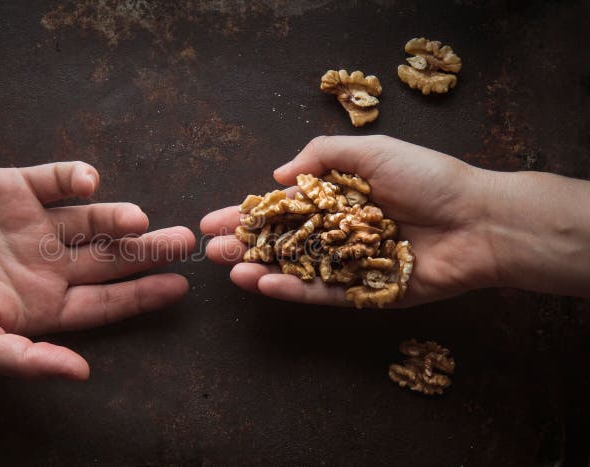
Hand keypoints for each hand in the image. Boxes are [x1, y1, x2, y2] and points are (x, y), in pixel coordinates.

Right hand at [0, 162, 193, 377]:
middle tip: (185, 242)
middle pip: (110, 258)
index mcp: (44, 303)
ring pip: (91, 220)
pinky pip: (55, 180)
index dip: (142, 295)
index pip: (105, 301)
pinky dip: (74, 179)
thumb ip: (28, 359)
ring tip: (140, 218)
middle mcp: (48, 262)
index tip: (179, 288)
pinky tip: (91, 182)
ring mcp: (35, 224)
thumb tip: (81, 376)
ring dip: (117, 216)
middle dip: (147, 251)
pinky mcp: (16, 188)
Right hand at [201, 135, 499, 306]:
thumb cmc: (428, 178)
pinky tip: (263, 284)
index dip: (247, 214)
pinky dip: (293, 291)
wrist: (478, 221)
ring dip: (260, 270)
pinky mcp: (366, 293)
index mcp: (339, 197)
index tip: (213, 220)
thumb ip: (321, 156)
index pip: (282, 209)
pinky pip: (323, 293)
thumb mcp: (371, 151)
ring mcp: (350, 264)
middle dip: (244, 245)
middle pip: (281, 242)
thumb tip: (278, 175)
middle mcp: (339, 231)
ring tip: (229, 269)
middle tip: (209, 250)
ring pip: (296, 270)